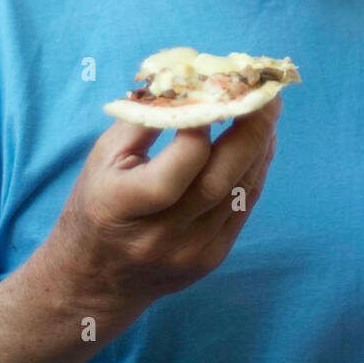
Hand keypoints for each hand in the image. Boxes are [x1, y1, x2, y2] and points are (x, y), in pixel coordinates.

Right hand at [36, 102, 279, 322]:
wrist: (96, 280)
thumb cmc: (97, 202)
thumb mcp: (103, 156)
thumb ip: (145, 118)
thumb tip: (193, 82)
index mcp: (120, 205)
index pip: (179, 164)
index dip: (203, 125)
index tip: (215, 91)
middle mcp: (158, 236)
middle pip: (219, 181)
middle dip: (250, 131)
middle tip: (266, 93)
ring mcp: (189, 252)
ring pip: (239, 192)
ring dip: (260, 147)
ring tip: (267, 111)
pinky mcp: (211, 258)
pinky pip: (244, 207)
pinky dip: (256, 170)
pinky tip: (261, 143)